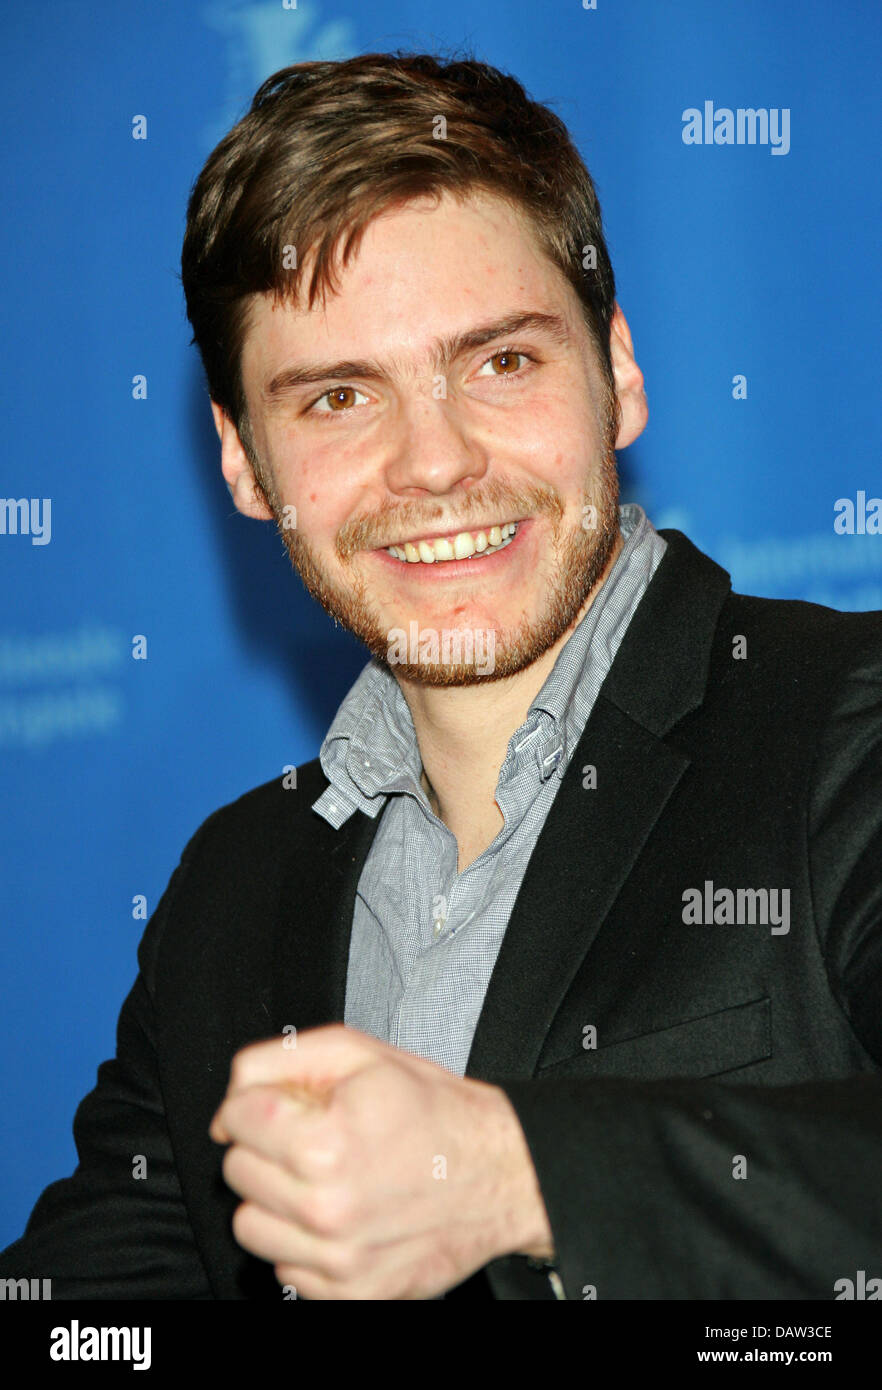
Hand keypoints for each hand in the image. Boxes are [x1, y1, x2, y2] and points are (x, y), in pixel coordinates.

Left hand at [209, 1024, 553, 1298]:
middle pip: (238, 1172)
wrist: (498, 1172)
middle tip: (313, 1136)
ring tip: (322, 1178)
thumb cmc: (435, 1113)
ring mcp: (338, 1261)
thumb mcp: (359, 1053)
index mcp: (325, 1145)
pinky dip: (303, 1242)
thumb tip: (230, 1104)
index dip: (257, 1102)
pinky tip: (339, 1214)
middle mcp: (326, 1210)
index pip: (235, 1121)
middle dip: (268, 1146)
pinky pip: (284, 1268)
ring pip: (250, 1226)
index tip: (285, 1104)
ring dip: (276, 1199)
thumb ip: (278, 1062)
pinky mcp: (351, 1294)